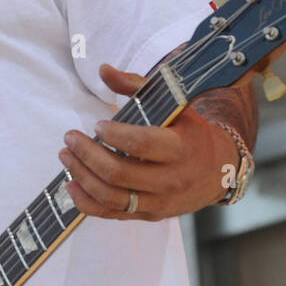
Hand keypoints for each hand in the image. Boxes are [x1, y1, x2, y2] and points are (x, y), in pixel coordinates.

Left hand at [57, 63, 237, 220]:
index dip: (113, 134)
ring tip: (66, 156)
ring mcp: (158, 202)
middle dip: (87, 154)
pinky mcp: (148, 215)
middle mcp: (171, 179)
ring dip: (81, 176)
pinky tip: (71, 183)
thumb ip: (136, 86)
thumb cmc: (191, 132)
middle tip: (70, 138)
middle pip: (118, 173)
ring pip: (111, 196)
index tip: (97, 123)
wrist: (219, 171)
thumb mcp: (174, 105)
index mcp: (180, 148)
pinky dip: (86, 201)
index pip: (140, 144)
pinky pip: (110, 213)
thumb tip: (103, 69)